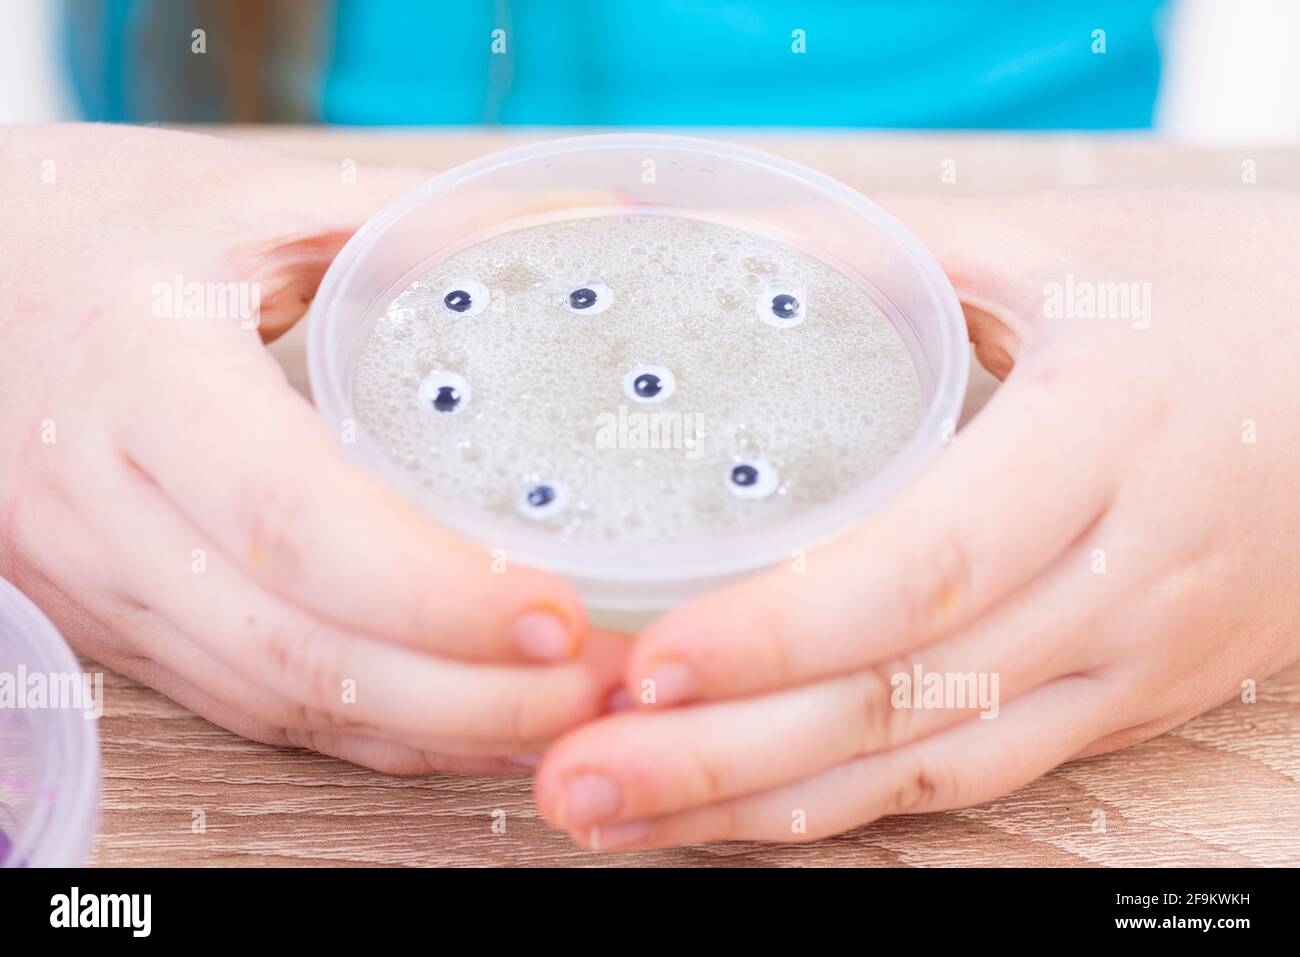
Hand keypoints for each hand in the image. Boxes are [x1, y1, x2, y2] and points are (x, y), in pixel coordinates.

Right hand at [0, 125, 625, 772]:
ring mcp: (97, 581)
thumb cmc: (106, 229)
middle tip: (593, 692)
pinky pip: (248, 704)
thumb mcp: (249, 198)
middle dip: (457, 698)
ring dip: (427, 731)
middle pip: (289, 647)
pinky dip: (366, 730)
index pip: (290, 516)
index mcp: (139, 374)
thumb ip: (414, 224)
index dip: (429, 589)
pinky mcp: (115, 621)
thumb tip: (582, 232)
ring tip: (561, 719)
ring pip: (272, 700)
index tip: (555, 616)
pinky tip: (464, 725)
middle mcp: (103, 504)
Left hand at [535, 188, 1299, 846]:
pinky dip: (852, 803)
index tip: (648, 670)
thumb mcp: (1074, 253)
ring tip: (615, 813)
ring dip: (764, 802)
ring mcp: (1133, 659)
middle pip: (908, 698)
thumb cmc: (1230, 298)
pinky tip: (744, 813)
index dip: (783, 632)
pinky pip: (979, 774)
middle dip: (728, 757)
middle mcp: (1126, 576)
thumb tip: (730, 245)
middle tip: (576, 778)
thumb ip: (895, 257)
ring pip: (933, 763)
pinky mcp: (1130, 700)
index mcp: (1109, 440)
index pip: (929, 567)